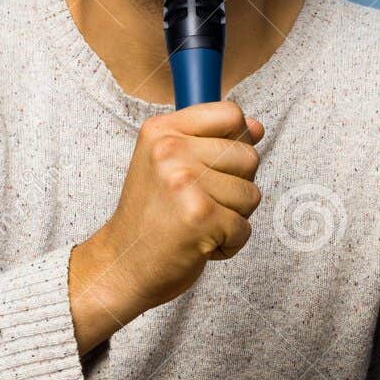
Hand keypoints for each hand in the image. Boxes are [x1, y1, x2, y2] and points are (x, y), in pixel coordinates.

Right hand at [68, 101, 263, 352]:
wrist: (121, 265)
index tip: (211, 168)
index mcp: (162, 131)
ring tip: (197, 225)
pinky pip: (244, 227)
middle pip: (248, 157)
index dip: (236, 143)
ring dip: (232, 218)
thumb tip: (257, 128)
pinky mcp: (200, 216)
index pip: (231, 114)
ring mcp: (184, 182)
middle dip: (235, 187)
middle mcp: (169, 150)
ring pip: (251, 194)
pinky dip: (229, 244)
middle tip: (198, 205)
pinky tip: (199, 244)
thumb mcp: (168, 165)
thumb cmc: (151, 218)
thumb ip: (213, 141)